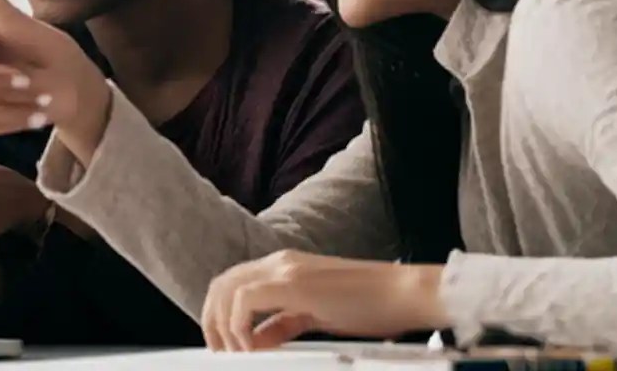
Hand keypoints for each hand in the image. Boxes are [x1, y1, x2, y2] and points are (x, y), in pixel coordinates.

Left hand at [201, 250, 447, 351]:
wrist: (404, 293)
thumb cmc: (371, 305)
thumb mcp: (315, 316)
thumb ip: (283, 324)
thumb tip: (255, 340)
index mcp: (285, 267)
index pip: (234, 283)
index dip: (219, 314)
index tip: (223, 344)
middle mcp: (280, 262)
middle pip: (222, 283)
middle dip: (212, 320)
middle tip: (220, 352)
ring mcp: (285, 270)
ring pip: (227, 288)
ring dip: (223, 325)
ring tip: (234, 353)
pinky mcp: (293, 283)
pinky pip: (245, 300)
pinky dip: (240, 325)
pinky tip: (252, 347)